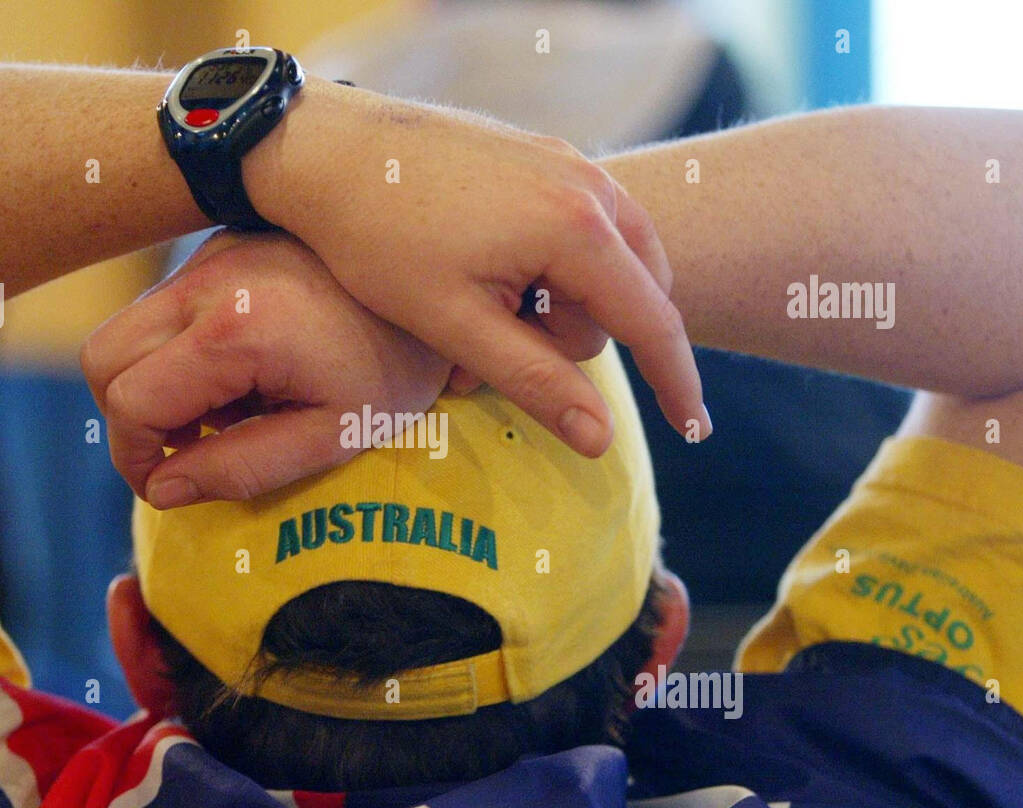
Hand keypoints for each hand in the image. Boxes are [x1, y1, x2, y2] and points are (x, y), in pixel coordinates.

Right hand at [81, 230, 450, 506]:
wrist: (439, 286)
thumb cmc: (399, 366)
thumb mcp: (333, 435)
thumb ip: (242, 468)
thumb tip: (162, 489)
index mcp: (236, 329)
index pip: (130, 402)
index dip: (138, 459)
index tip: (172, 485)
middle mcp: (209, 279)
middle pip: (104, 359)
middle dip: (131, 419)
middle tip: (189, 450)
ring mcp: (211, 254)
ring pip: (127, 330)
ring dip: (154, 383)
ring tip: (225, 410)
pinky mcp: (221, 246)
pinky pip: (164, 308)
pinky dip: (178, 351)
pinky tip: (242, 370)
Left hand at [244, 78, 709, 454]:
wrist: (326, 150)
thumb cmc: (379, 239)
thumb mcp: (456, 326)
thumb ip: (536, 383)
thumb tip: (603, 442)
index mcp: (576, 228)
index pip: (652, 322)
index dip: (676, 383)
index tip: (695, 430)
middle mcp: (589, 184)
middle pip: (627, 297)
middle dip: (570, 340)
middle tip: (485, 350)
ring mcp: (567, 160)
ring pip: (606, 262)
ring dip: (559, 305)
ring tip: (479, 313)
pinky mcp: (544, 153)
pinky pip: (581, 226)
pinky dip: (550, 266)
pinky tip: (488, 275)